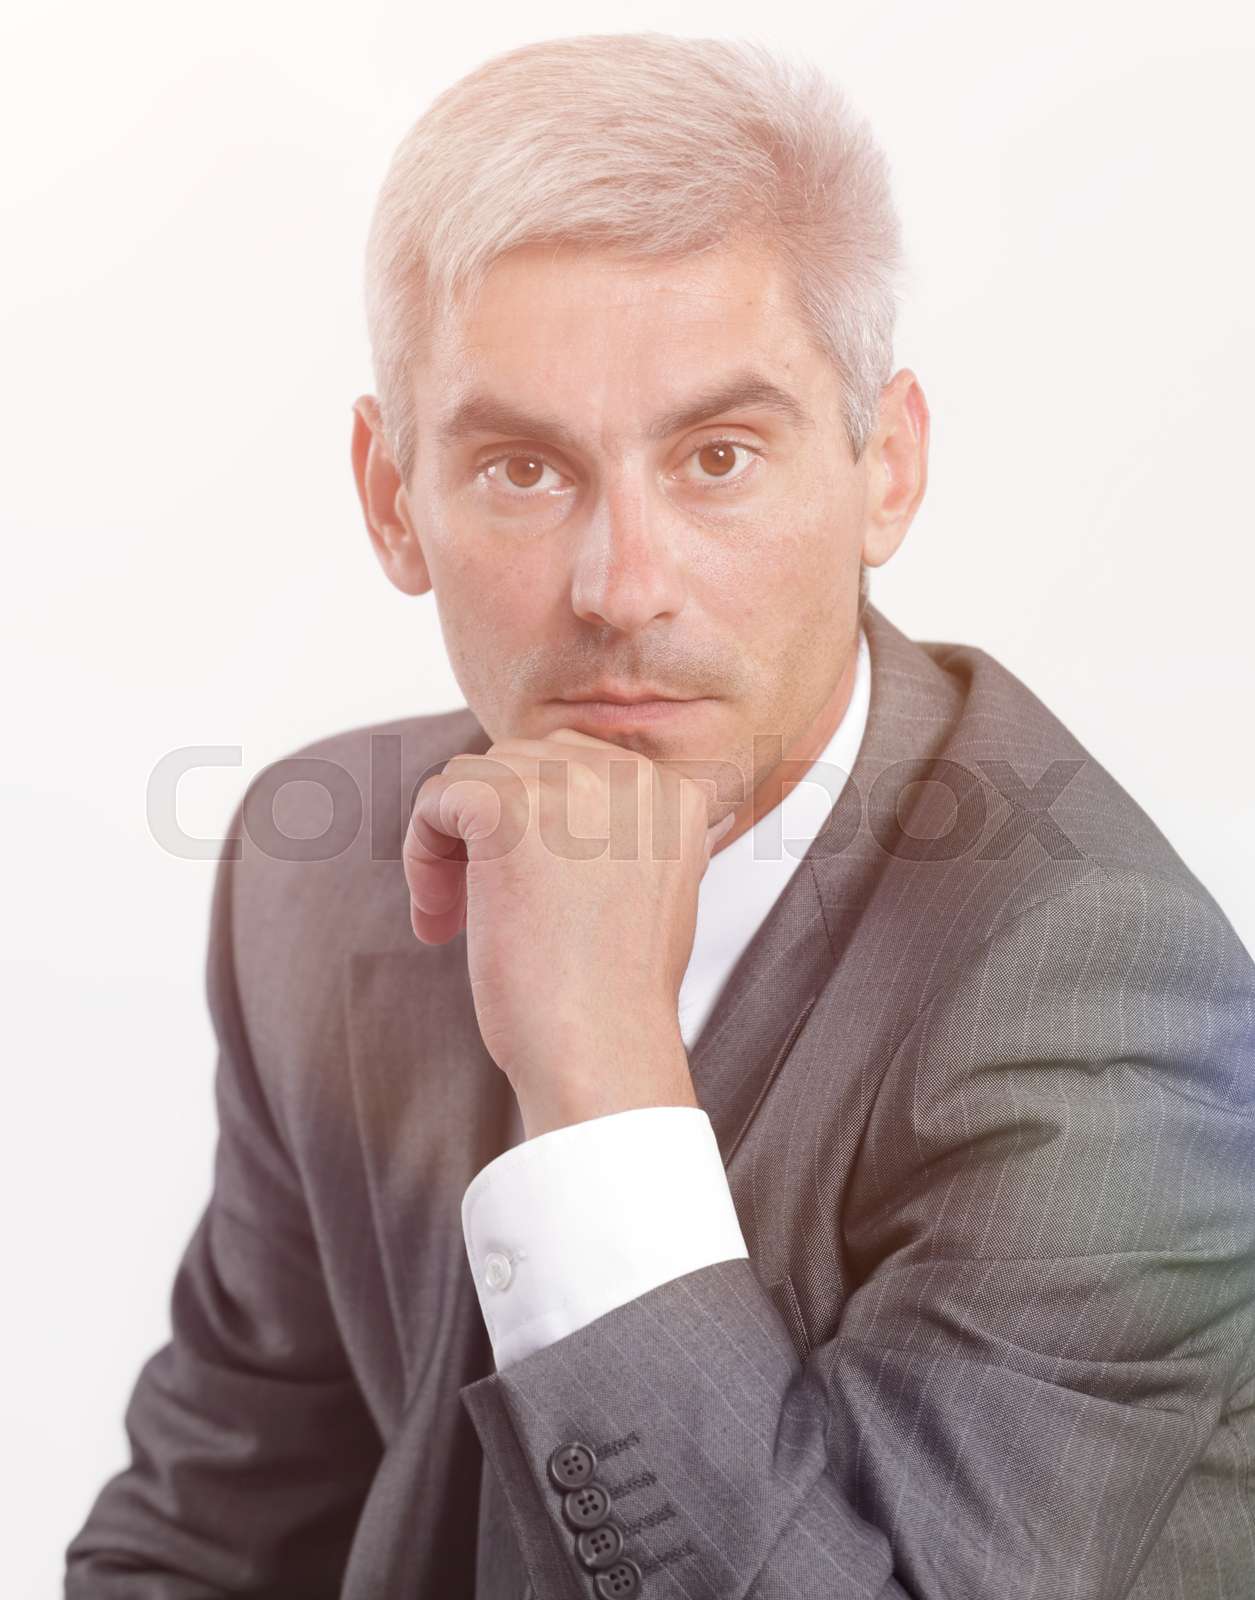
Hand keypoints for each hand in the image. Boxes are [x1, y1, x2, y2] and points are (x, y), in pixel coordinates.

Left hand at [404, 727, 735, 1137]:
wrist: (599, 1049)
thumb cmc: (613, 996)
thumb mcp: (648, 895)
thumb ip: (621, 837)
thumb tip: (557, 816)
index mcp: (673, 794)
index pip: (577, 765)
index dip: (536, 823)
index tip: (529, 892)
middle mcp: (630, 775)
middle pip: (521, 760)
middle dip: (487, 829)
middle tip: (478, 906)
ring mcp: (570, 785)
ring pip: (472, 776)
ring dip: (451, 845)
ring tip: (455, 918)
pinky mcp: (507, 805)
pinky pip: (437, 798)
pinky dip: (422, 854)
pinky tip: (440, 919)